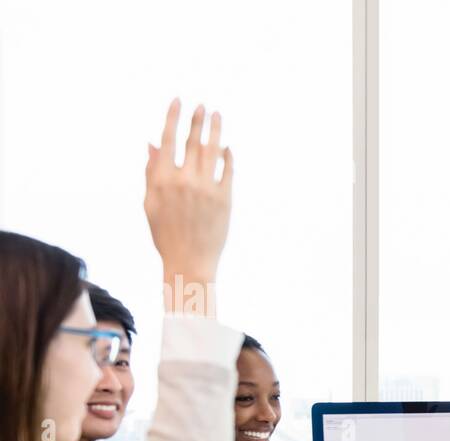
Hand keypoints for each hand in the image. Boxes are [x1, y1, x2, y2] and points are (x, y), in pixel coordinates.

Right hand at [145, 99, 232, 307]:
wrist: (189, 261)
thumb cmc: (165, 233)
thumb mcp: (150, 202)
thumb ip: (151, 172)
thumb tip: (152, 144)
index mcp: (162, 179)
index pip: (168, 139)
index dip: (173, 117)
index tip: (178, 100)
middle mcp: (184, 180)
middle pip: (192, 141)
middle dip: (197, 120)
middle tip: (203, 105)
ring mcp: (206, 188)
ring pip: (212, 151)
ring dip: (215, 130)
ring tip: (217, 115)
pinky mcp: (224, 198)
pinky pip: (227, 170)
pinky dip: (227, 156)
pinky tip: (227, 147)